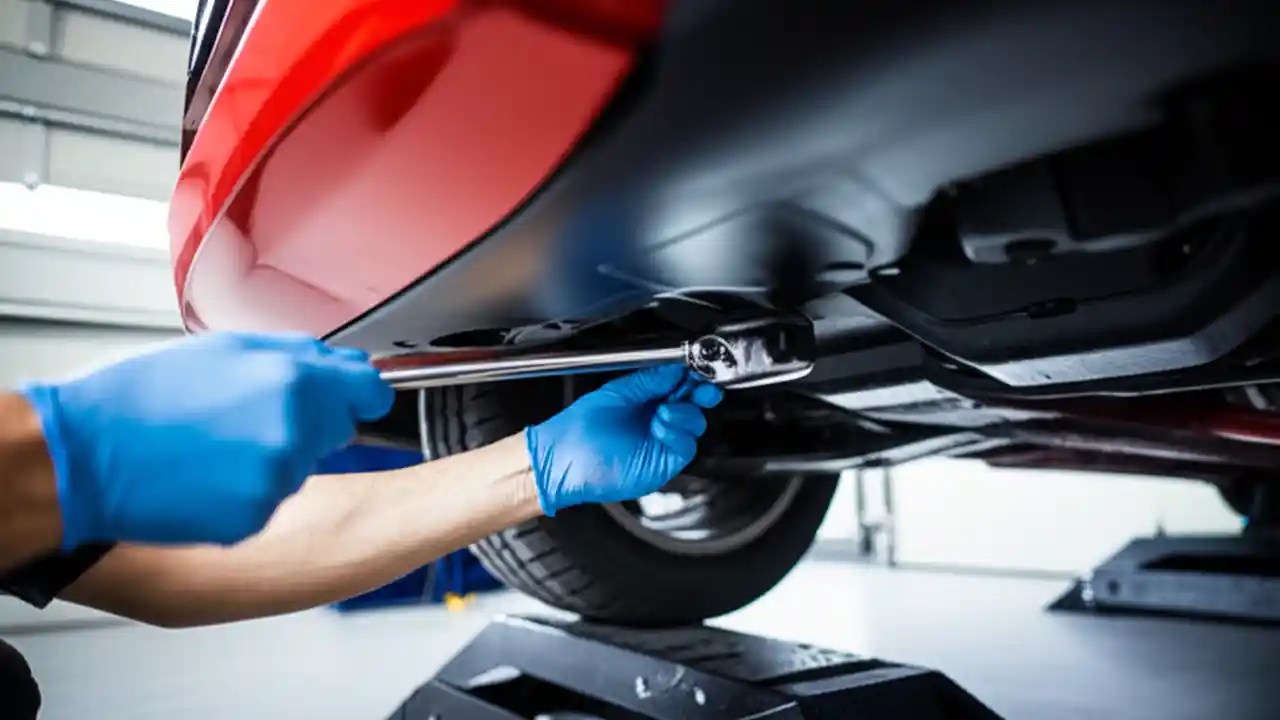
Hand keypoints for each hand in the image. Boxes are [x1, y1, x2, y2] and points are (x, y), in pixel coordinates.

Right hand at [20, 332, 393, 548]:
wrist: (86, 457)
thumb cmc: (143, 398)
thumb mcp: (225, 348)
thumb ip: (297, 354)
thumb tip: (343, 363)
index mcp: (293, 382)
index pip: (369, 391)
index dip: (357, 392)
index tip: (349, 394)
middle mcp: (295, 434)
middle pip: (336, 428)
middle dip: (308, 420)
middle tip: (246, 413)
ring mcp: (277, 481)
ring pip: (302, 465)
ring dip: (275, 454)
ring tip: (215, 442)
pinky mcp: (255, 518)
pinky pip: (271, 498)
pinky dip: (248, 489)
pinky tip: (207, 474)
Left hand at [525, 364, 723, 514]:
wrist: (565, 459)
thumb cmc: (580, 429)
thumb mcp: (617, 392)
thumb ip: (649, 380)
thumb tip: (675, 369)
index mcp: (647, 399)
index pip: (681, 385)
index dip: (693, 377)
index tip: (698, 370)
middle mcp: (657, 420)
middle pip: (695, 405)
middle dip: (702, 393)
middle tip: (702, 389)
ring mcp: (661, 442)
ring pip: (695, 425)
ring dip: (685, 413)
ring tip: (663, 411)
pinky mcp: (663, 462)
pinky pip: (686, 446)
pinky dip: (678, 433)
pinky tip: (660, 427)